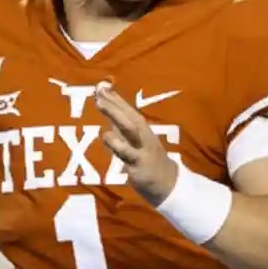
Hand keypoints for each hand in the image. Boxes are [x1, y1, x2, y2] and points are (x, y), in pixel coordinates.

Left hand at [95, 82, 178, 205]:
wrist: (168, 183)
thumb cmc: (147, 158)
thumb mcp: (135, 140)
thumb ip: (120, 125)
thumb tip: (105, 107)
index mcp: (142, 129)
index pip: (127, 110)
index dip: (115, 98)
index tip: (101, 86)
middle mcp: (143, 135)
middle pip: (129, 116)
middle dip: (114, 102)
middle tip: (99, 91)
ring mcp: (142, 148)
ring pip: (129, 129)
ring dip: (115, 116)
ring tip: (100, 104)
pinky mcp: (139, 163)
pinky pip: (127, 153)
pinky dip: (117, 144)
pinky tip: (107, 136)